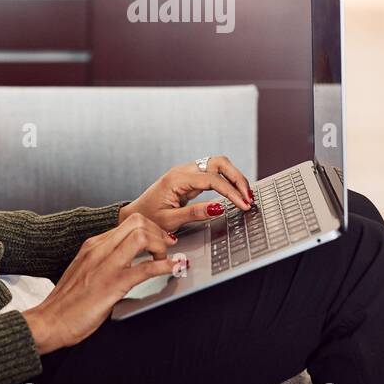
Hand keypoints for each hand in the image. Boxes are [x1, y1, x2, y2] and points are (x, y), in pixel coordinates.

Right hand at [22, 213, 186, 353]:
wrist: (48, 322)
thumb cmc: (66, 303)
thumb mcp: (84, 272)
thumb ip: (102, 262)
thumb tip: (125, 261)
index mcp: (93, 245)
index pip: (129, 222)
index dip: (151, 228)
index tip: (160, 240)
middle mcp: (99, 249)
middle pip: (138, 222)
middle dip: (159, 232)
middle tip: (167, 247)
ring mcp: (105, 265)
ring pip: (142, 237)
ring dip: (161, 246)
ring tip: (166, 259)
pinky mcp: (112, 285)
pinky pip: (145, 268)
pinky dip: (165, 266)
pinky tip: (172, 269)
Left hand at [117, 155, 253, 233]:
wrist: (135, 214)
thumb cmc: (148, 217)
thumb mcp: (170, 220)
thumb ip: (194, 213)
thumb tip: (218, 208)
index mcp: (177, 178)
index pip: (212, 179)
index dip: (231, 191)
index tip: (243, 204)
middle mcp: (183, 171)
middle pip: (219, 162)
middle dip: (237, 178)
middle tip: (248, 196)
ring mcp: (188, 172)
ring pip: (218, 164)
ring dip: (234, 177)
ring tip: (245, 195)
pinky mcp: (191, 178)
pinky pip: (213, 173)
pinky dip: (227, 180)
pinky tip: (235, 192)